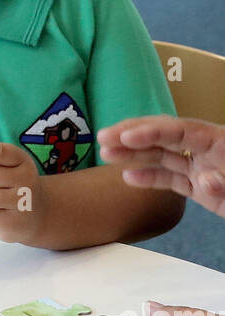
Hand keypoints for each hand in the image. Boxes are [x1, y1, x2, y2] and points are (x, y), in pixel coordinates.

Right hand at [98, 115, 224, 216]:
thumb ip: (222, 183)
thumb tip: (204, 181)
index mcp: (217, 141)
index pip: (178, 131)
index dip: (150, 132)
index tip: (125, 137)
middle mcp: (203, 149)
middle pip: (162, 135)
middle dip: (131, 134)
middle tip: (103, 137)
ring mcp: (198, 166)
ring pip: (161, 155)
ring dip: (132, 154)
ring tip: (104, 154)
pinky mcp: (196, 184)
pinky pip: (169, 177)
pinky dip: (148, 177)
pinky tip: (127, 176)